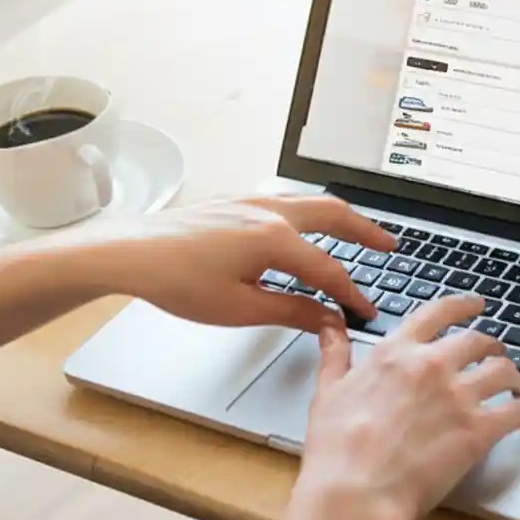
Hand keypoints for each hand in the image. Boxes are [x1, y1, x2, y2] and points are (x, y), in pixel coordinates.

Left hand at [56, 195, 397, 331]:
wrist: (129, 253)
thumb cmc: (177, 281)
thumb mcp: (240, 308)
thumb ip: (292, 310)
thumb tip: (328, 319)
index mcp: (275, 238)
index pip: (331, 270)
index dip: (352, 295)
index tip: (366, 313)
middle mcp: (269, 211)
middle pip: (334, 215)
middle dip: (366, 230)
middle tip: (390, 245)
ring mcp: (252, 201)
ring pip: (312, 202)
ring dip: (341, 216)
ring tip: (359, 231)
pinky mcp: (236, 201)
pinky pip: (288, 200)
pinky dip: (312, 212)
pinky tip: (309, 226)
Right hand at [295, 295, 519, 519]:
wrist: (355, 491)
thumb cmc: (336, 449)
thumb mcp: (327, 392)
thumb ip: (335, 355)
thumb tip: (331, 326)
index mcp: (396, 353)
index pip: (438, 313)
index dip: (463, 305)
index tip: (476, 304)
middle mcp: (432, 365)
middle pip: (479, 341)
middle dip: (492, 347)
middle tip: (496, 356)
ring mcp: (458, 396)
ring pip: (504, 371)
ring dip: (512, 376)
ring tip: (513, 386)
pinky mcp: (478, 430)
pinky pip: (516, 411)